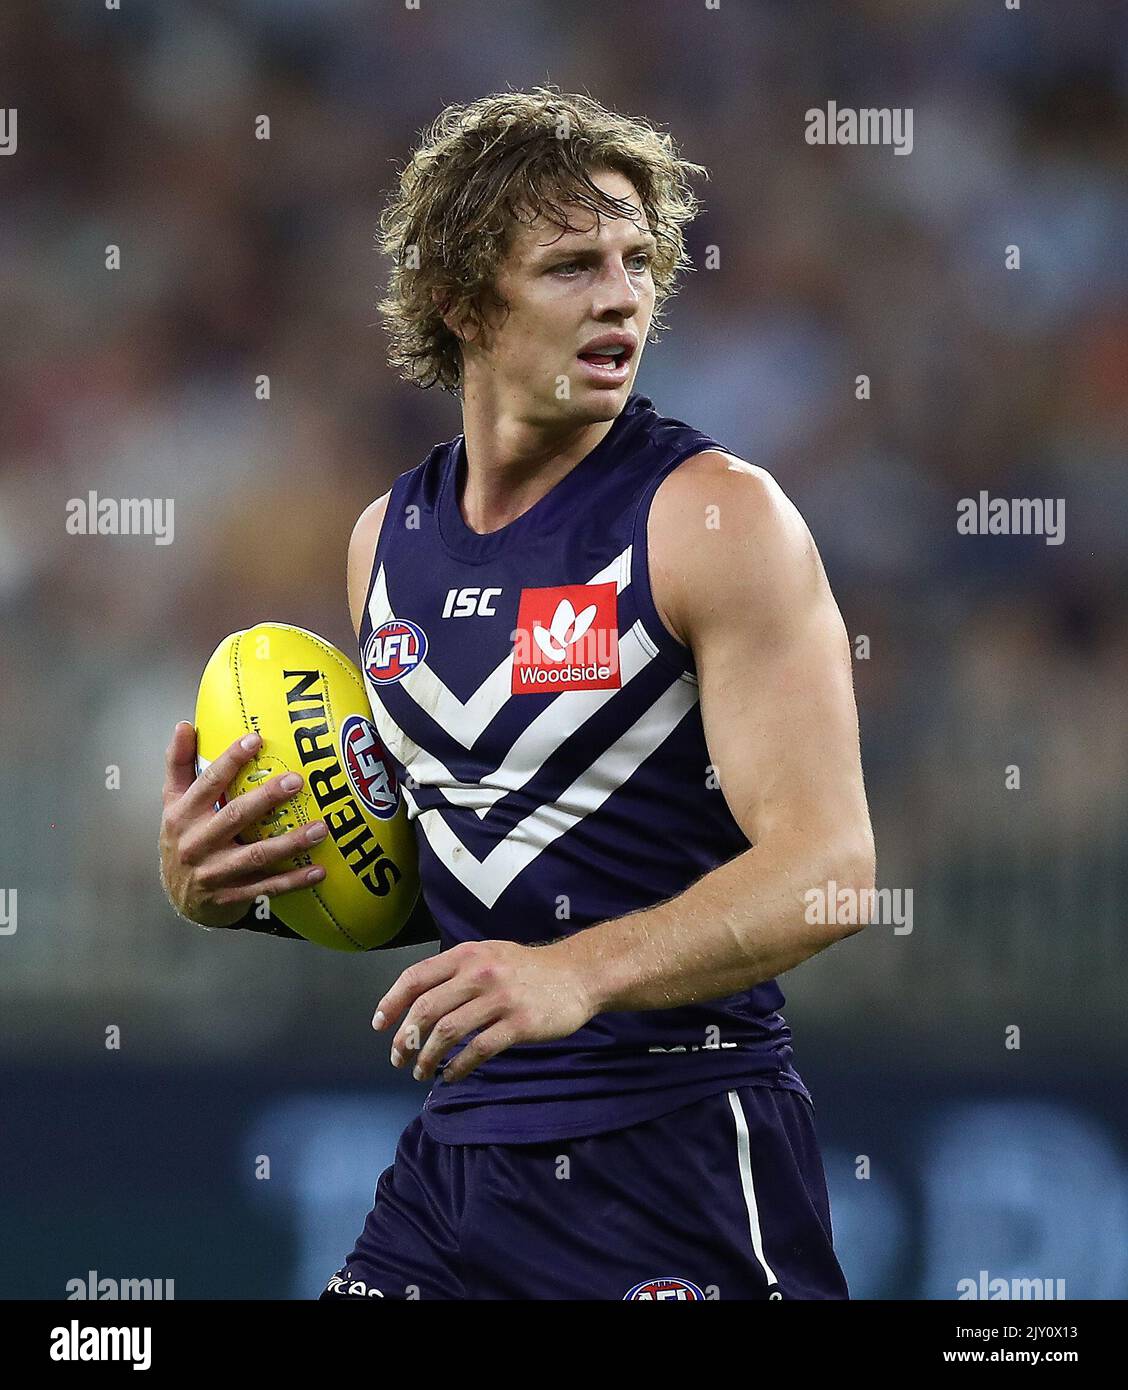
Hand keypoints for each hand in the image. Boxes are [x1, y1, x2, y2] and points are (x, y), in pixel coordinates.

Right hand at [159, 721, 327, 927]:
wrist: (178, 899)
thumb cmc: (182, 839)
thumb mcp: (172, 804)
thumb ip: (178, 765)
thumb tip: (183, 725)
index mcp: (183, 815)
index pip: (208, 782)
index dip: (230, 760)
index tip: (255, 739)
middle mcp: (196, 843)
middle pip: (235, 816)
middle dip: (267, 798)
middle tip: (297, 780)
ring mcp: (214, 873)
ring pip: (257, 856)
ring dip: (291, 842)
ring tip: (321, 828)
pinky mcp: (232, 896)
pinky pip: (267, 888)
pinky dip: (293, 880)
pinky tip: (318, 871)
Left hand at [374, 938, 596, 1083]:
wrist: (577, 974)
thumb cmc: (527, 968)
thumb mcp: (489, 954)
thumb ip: (457, 971)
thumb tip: (418, 1000)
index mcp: (467, 955)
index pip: (416, 977)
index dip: (391, 1002)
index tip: (380, 1025)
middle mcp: (479, 973)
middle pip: (427, 1009)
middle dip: (406, 1039)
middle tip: (398, 1058)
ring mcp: (499, 999)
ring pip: (449, 1032)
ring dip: (428, 1057)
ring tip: (421, 1072)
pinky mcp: (518, 1024)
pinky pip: (479, 1050)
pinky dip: (459, 1067)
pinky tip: (451, 1075)